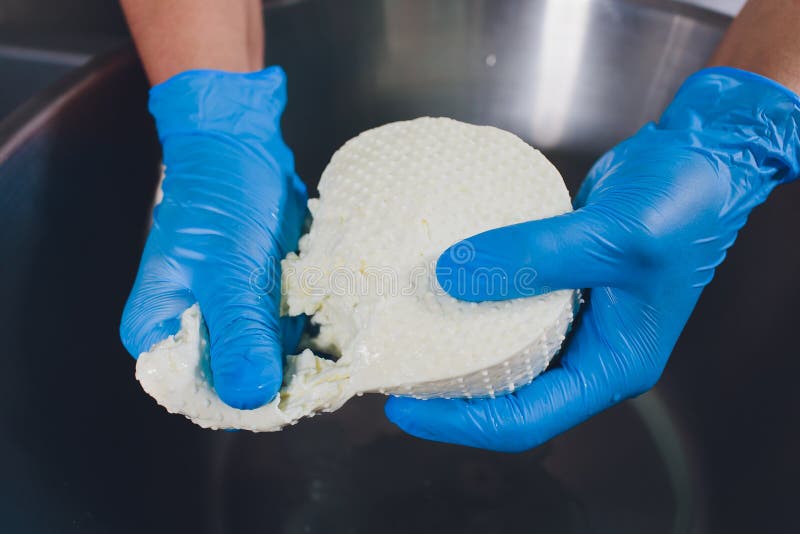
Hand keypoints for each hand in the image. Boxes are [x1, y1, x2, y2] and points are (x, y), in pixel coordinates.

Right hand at [120, 67, 306, 408]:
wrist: (240, 149)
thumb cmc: (221, 201)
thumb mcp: (230, 269)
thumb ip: (239, 332)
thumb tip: (251, 397)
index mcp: (159, 331)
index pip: (197, 394)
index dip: (244, 405)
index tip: (293, 398)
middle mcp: (191, 333)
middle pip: (235, 382)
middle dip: (281, 381)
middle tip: (330, 372)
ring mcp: (227, 319)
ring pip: (266, 361)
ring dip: (302, 359)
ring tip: (341, 349)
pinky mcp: (258, 304)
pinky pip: (285, 336)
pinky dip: (310, 334)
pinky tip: (338, 328)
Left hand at [386, 67, 799, 451]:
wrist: (700, 159)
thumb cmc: (682, 205)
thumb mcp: (612, 237)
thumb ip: (533, 258)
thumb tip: (451, 276)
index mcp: (612, 367)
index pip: (526, 419)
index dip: (459, 423)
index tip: (403, 407)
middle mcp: (590, 352)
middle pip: (507, 395)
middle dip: (449, 393)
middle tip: (393, 371)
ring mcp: (573, 318)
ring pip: (503, 351)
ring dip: (455, 345)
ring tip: (404, 332)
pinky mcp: (560, 284)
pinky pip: (507, 304)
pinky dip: (473, 299)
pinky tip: (438, 284)